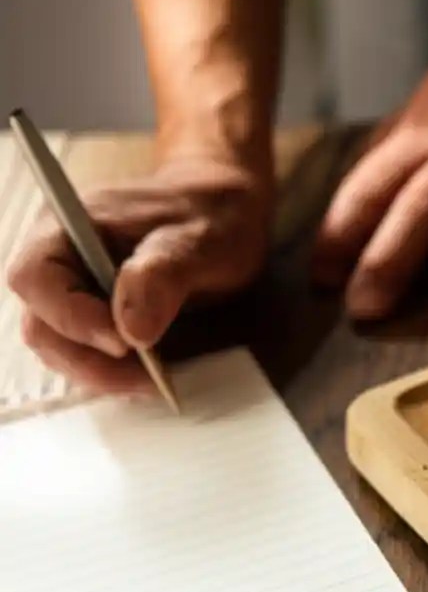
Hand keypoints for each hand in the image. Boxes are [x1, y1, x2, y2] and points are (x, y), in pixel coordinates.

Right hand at [6, 159, 271, 394]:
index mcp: (70, 225)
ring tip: (154, 379)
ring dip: (102, 373)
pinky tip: (151, 374)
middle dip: (88, 360)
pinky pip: (87, 353)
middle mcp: (60, 259)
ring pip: (60, 348)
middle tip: (147, 378)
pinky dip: (114, 371)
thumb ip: (164, 273)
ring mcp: (74, 290)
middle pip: (41, 324)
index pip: (36, 278)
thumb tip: (131, 329)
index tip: (123, 342)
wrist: (228, 211)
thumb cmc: (212, 215)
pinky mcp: (95, 316)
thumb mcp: (201, 240)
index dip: (69, 317)